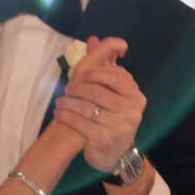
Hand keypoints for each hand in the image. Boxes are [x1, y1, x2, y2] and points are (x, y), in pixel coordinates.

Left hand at [53, 36, 143, 172]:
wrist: (112, 155)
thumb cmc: (111, 117)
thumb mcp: (111, 92)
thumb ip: (103, 63)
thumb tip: (93, 38)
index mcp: (136, 96)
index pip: (113, 75)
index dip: (93, 74)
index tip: (81, 76)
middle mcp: (132, 111)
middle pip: (97, 91)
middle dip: (77, 88)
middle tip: (67, 90)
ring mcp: (120, 126)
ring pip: (86, 106)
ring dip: (68, 102)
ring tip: (60, 102)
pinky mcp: (104, 139)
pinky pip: (79, 122)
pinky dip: (66, 116)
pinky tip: (59, 114)